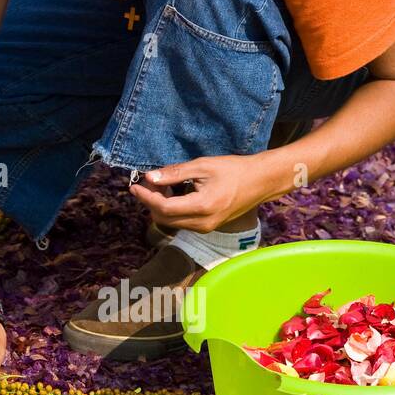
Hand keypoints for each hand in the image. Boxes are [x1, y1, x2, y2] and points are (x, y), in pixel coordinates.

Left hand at [129, 154, 271, 232]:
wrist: (260, 182)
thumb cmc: (234, 170)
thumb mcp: (202, 166)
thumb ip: (175, 173)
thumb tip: (150, 177)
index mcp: (202, 207)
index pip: (163, 208)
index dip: (146, 197)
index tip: (134, 185)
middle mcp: (202, 223)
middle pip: (163, 219)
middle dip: (151, 202)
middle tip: (149, 182)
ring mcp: (205, 228)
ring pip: (171, 223)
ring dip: (160, 207)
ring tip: (161, 185)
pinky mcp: (207, 227)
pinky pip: (181, 222)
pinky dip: (171, 210)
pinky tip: (173, 194)